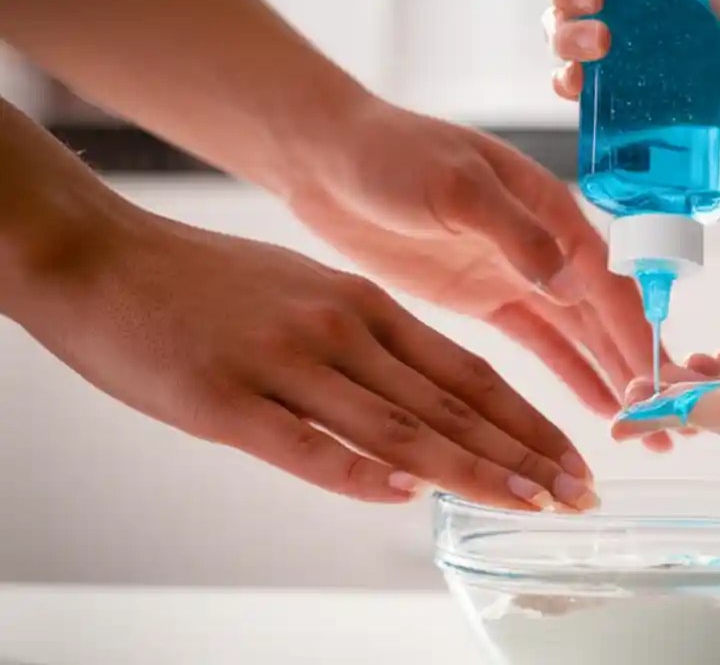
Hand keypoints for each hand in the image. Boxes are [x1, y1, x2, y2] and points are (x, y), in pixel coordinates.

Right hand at [14, 202, 598, 510]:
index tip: (570, 460)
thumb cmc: (210, 281)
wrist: (103, 256)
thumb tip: (424, 401)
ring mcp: (285, 363)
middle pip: (449, 406)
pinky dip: (359, 475)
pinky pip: (305, 446)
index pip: (468, 374)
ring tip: (527, 503)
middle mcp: (340, 331)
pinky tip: (408, 497)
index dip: (526, 422)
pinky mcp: (226, 399)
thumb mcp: (310, 292)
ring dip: (470, 471)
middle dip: (521, 456)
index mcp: (365, 307)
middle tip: (576, 496)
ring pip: (397, 427)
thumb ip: (369, 344)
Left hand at [284, 101, 667, 436]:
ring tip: (648, 427)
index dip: (638, 333)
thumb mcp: (455, 185)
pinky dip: (573, 373)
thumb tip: (572, 282)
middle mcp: (546, 245)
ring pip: (582, 335)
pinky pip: (541, 342)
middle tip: (673, 423)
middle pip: (607, 314)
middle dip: (641, 367)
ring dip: (616, 377)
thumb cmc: (392, 156)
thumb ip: (514, 233)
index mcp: (550, 210)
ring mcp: (517, 274)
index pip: (611, 281)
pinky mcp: (484, 298)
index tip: (661, 383)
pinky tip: (599, 407)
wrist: (327, 160)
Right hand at [543, 0, 719, 119]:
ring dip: (564, 43)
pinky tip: (578, 85)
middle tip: (596, 13)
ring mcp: (627, 55)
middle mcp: (625, 12)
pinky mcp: (636, 95)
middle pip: (563, 4)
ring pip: (565, 45)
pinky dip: (569, 87)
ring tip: (598, 49)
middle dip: (563, 6)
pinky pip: (586, 92)